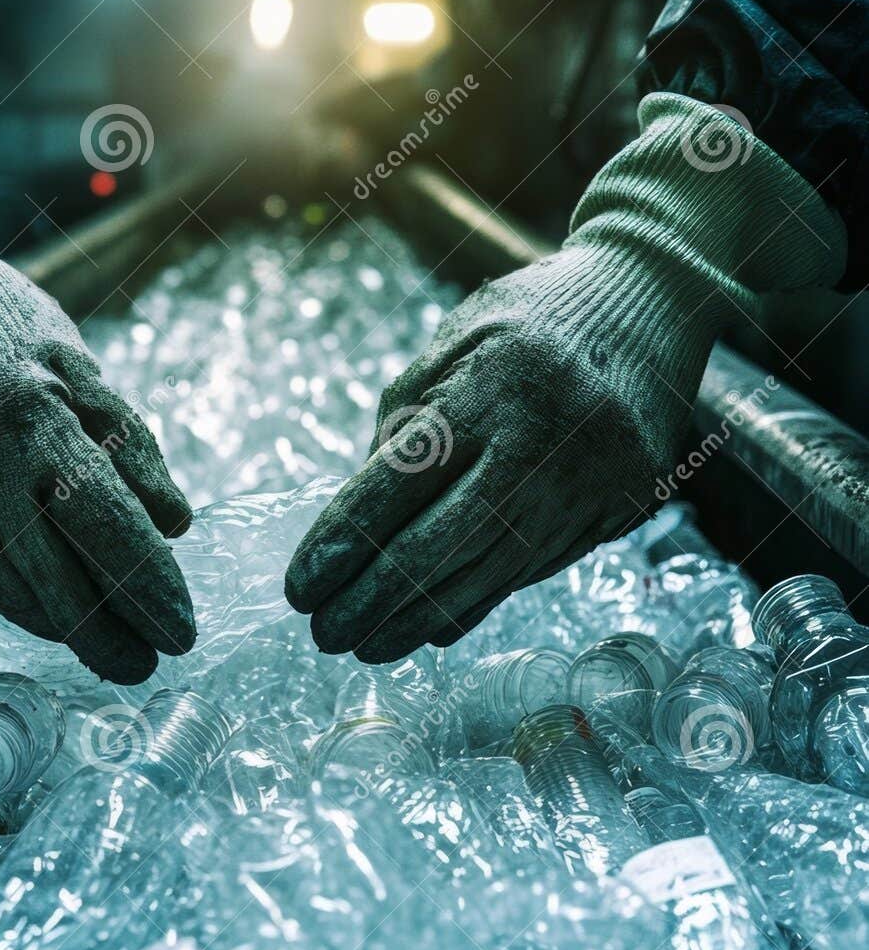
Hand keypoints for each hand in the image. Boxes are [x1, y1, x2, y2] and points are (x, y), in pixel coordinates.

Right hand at [0, 250, 193, 684]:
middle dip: (105, 635)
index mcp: (30, 418)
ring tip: (93, 632)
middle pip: (50, 582)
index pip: (107, 528)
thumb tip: (174, 528)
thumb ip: (130, 445)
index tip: (182, 635)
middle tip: (142, 664)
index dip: (149, 591)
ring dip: (52, 620)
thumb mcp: (76, 365)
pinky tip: (25, 595)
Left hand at [287, 93, 845, 661]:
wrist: (649, 305)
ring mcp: (586, 484)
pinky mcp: (616, 511)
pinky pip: (530, 572)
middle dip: (371, 601)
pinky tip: (429, 627)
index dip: (341, 545)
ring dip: (417, 619)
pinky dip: (473, 603)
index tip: (299, 590)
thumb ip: (403, 430)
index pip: (395, 485)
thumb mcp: (452, 347)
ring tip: (368, 644)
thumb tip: (356, 524)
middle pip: (438, 545)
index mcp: (487, 388)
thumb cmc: (529, 321)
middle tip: (324, 635)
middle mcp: (541, 443)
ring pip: (485, 574)